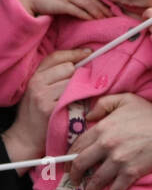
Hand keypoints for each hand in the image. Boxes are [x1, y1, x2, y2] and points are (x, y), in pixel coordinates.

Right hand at [1, 48, 84, 163]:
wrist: (26, 136)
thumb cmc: (36, 112)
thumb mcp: (39, 90)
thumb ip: (54, 76)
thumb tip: (79, 63)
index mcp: (35, 76)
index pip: (56, 57)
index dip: (75, 53)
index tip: (88, 53)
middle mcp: (37, 82)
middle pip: (68, 68)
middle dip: (78, 76)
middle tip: (81, 86)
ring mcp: (43, 95)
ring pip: (73, 82)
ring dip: (80, 89)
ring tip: (78, 98)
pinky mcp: (51, 108)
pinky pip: (74, 97)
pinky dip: (80, 100)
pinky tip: (79, 106)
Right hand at [14, 0, 109, 19]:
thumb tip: (83, 5)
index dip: (102, 2)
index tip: (110, 9)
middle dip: (103, 8)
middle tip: (113, 16)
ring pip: (87, 5)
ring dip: (98, 13)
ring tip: (105, 20)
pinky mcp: (61, 4)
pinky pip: (78, 11)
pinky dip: (87, 16)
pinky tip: (93, 20)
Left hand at [70, 95, 151, 189]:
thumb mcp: (126, 99)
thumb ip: (103, 104)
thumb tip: (89, 117)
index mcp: (102, 128)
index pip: (78, 145)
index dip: (70, 155)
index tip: (69, 162)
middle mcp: (106, 145)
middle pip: (81, 163)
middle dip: (74, 174)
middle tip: (74, 180)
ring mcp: (118, 161)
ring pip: (96, 179)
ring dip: (89, 189)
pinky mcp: (132, 172)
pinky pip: (116, 188)